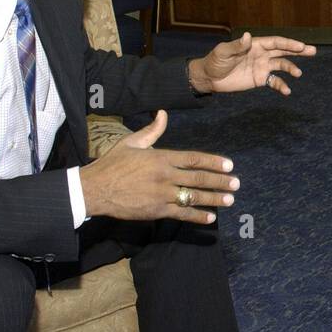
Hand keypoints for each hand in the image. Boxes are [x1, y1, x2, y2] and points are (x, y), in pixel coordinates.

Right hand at [79, 111, 239, 223]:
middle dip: (220, 181)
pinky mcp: (157, 211)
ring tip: (229, 200)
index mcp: (161, 158)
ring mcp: (162, 195)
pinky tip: (210, 218)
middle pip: (199, 178)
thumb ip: (152, 130)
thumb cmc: (112, 164)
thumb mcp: (132, 143)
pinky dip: (197, 217)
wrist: (95, 189)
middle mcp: (165, 176)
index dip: (214, 162)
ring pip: (194, 196)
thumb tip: (163, 113)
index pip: (194, 158)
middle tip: (236, 183)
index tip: (229, 165)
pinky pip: (182, 214)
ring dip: (214, 199)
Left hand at [189, 32, 316, 94]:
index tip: (301, 46)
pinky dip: (281, 85)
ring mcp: (262, 67)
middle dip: (298, 50)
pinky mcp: (260, 79)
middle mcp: (261, 54)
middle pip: (283, 51)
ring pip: (281, 65)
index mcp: (255, 45)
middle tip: (313, 51)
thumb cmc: (215, 61)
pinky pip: (274, 82)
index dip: (288, 43)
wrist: (210, 78)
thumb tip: (248, 37)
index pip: (275, 42)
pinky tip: (287, 91)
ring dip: (291, 68)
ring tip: (298, 74)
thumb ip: (237, 46)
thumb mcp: (223, 52)